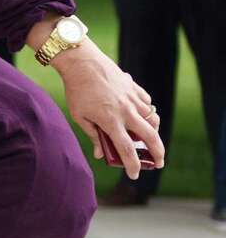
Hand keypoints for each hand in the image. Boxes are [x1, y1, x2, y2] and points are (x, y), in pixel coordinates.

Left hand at [52, 42, 163, 178]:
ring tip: (150, 140)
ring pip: (152, 119)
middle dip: (157, 152)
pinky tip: (143, 116)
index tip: (135, 175)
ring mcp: (133, 98)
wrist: (83, 63)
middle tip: (159, 163)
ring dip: (154, 131)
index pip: (126, 149)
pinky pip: (147, 104)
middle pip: (149, 136)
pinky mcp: (135, 88)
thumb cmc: (77, 92)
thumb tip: (101, 154)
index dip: (132, 164)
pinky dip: (148, 112)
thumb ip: (94, 136)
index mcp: (111, 121)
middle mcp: (126, 111)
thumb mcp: (80, 117)